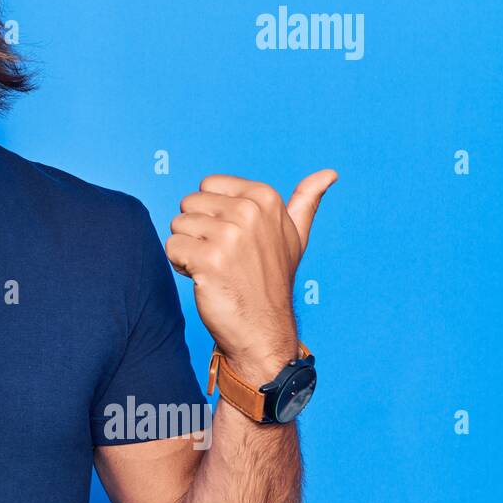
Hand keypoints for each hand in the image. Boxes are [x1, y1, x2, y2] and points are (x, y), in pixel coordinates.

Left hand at [165, 169, 337, 376]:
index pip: (207, 185)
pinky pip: (172, 247)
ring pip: (177, 225)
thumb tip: (329, 173)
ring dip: (188, 249)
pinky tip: (204, 279)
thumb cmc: (272, 281)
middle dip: (197, 230)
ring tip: (213, 267)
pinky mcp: (209, 260)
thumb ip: (306, 201)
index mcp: (265, 198)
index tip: (232, 237)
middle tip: (221, 256)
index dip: (212, 212)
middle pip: (189, 203)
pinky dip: (181, 265)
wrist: (264, 329)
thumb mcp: (296, 236)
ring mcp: (229, 236)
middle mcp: (249, 212)